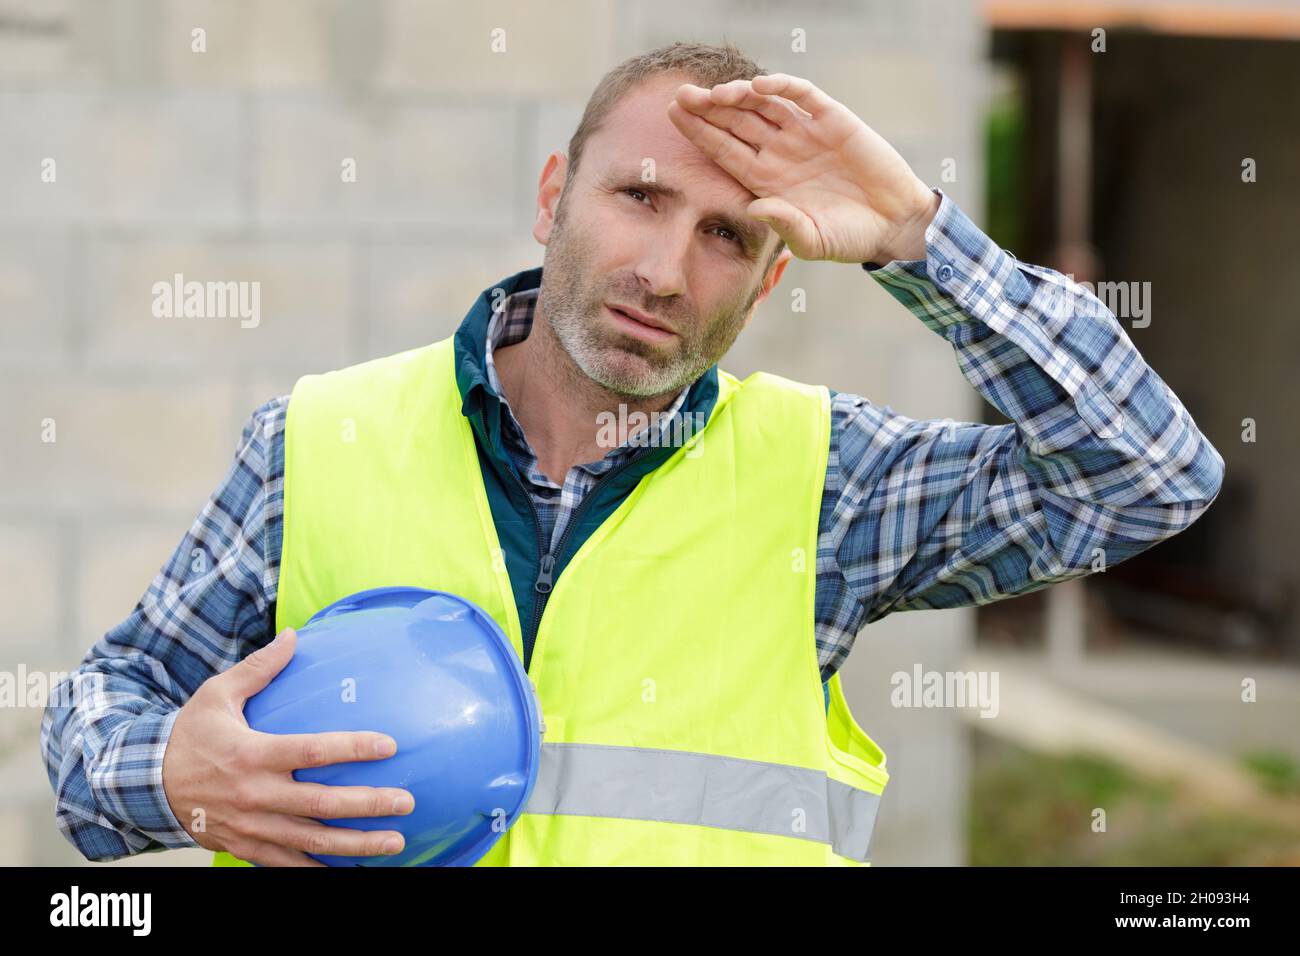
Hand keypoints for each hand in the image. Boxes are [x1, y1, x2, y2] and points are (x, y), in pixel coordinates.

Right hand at [161, 627, 414, 866]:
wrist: (145, 786)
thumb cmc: (189, 735)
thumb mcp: (217, 695)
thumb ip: (259, 668)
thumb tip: (293, 635)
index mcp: (253, 754)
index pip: (312, 752)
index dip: (353, 749)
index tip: (389, 746)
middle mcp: (256, 794)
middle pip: (322, 804)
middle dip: (369, 805)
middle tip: (407, 801)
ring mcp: (252, 826)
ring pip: (312, 841)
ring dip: (357, 846)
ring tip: (395, 842)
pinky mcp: (246, 847)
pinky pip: (288, 866)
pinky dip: (320, 870)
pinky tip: (351, 870)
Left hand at [668, 73, 938, 264]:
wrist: (893, 224)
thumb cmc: (848, 238)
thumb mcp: (811, 240)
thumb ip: (783, 224)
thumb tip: (754, 208)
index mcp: (766, 180)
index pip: (724, 151)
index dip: (699, 133)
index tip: (673, 116)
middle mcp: (780, 152)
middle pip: (736, 123)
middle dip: (709, 109)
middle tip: (682, 96)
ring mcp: (804, 133)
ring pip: (763, 105)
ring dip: (739, 96)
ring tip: (715, 94)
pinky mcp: (832, 120)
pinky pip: (802, 96)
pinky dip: (782, 88)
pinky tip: (759, 86)